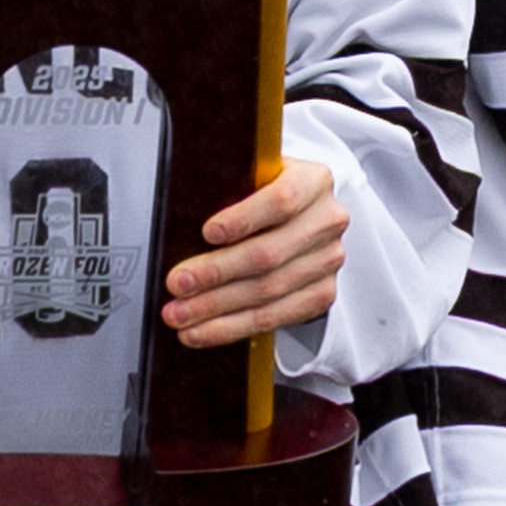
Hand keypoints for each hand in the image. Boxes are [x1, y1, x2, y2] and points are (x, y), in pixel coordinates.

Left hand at [160, 160, 346, 348]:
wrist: (298, 213)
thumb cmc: (263, 191)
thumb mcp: (251, 174)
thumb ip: (228, 187)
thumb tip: (181, 216)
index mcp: (312, 181)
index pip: (281, 201)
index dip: (243, 219)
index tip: (207, 233)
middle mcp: (326, 221)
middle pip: (268, 255)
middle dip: (216, 273)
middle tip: (177, 283)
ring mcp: (328, 261)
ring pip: (268, 292)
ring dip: (217, 308)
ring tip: (180, 314)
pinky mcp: (322, 294)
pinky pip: (275, 318)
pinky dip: (232, 327)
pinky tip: (202, 330)